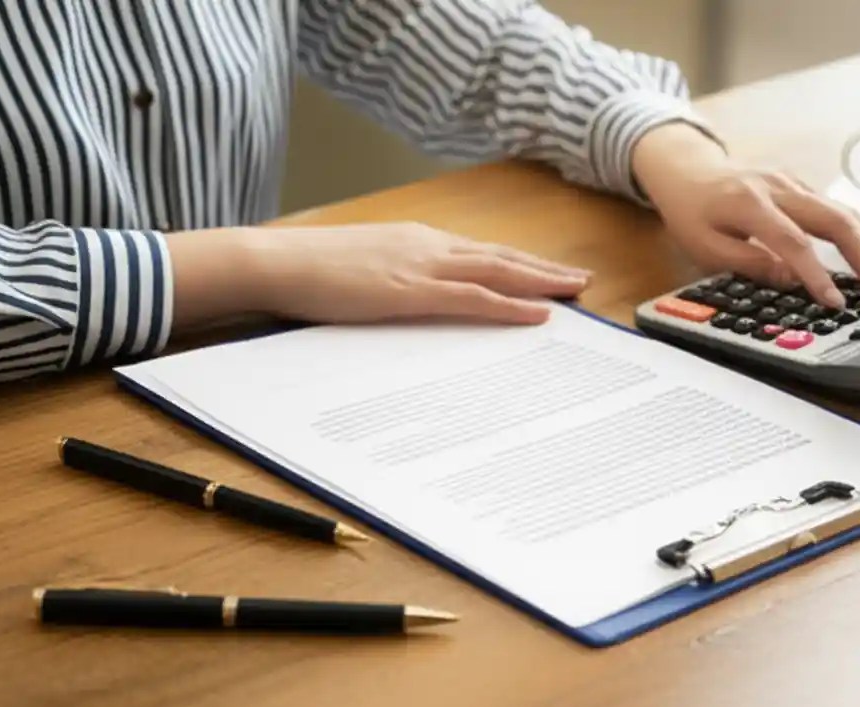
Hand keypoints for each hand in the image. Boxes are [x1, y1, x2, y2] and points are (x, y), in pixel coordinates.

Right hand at [166, 223, 590, 328]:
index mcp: (417, 240)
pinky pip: (474, 298)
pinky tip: (538, 313)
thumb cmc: (311, 269)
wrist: (279, 261)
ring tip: (575, 292)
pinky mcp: (412, 290)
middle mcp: (428, 245)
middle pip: (500, 256)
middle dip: (543, 269)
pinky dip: (510, 304)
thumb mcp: (362, 269)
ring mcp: (422, 265)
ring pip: (498, 271)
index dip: (519, 262)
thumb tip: (407, 294)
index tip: (547, 272)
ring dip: (541, 282)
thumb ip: (393, 277)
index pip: (480, 251)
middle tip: (581, 280)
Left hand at [631, 123, 859, 307]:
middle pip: (838, 220)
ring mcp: (798, 185)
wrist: (689, 171)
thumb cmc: (693, 212)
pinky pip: (843, 215)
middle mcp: (781, 188)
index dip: (816, 273)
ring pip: (850, 215)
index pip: (792, 240)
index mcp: (749, 202)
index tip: (836, 304)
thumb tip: (790, 278)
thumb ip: (744, 260)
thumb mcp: (702, 244)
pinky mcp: (807, 190)